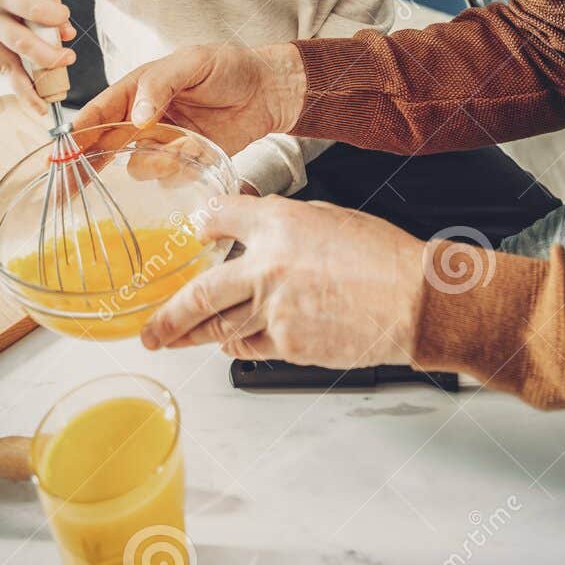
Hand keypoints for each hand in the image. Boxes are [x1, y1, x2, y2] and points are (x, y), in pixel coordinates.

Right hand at [0, 0, 75, 115]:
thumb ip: (50, 2)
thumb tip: (67, 34)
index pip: (31, 7)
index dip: (52, 15)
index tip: (65, 16)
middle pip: (21, 41)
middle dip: (48, 55)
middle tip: (69, 58)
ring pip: (10, 66)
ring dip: (34, 85)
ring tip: (50, 101)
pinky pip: (5, 74)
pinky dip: (23, 91)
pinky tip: (38, 105)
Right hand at [75, 41, 305, 157]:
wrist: (267, 91)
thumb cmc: (228, 67)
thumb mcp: (193, 62)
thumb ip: (162, 83)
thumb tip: (138, 116)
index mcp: (136, 91)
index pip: (97, 113)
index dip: (75, 135)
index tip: (57, 157)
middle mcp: (142, 120)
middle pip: (101, 149)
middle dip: (82, 171)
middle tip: (64, 193)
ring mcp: (162, 144)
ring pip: (138, 168)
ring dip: (158, 162)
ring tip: (188, 143)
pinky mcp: (184, 163)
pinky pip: (169, 178)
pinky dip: (183, 169)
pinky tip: (202, 150)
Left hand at [141, 194, 426, 368]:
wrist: (415, 300)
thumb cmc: (383, 257)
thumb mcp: (329, 218)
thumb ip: (285, 224)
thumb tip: (259, 228)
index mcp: (278, 223)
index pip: (218, 217)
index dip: (200, 225)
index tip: (191, 233)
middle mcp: (266, 265)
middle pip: (199, 294)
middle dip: (167, 317)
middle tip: (149, 329)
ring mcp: (274, 311)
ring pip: (219, 329)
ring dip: (192, 338)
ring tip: (174, 342)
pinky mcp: (288, 345)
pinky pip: (252, 347)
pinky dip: (240, 344)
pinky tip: (236, 342)